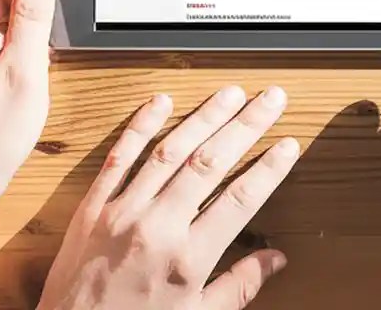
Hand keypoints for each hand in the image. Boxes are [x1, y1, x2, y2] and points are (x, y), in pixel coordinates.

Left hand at [38, 86, 299, 309]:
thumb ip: (238, 286)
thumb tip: (275, 259)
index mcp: (187, 259)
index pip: (240, 199)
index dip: (269, 168)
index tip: (288, 145)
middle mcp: (157, 228)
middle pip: (211, 163)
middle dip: (246, 126)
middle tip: (270, 99)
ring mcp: (122, 213)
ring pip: (170, 152)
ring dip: (204, 117)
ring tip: (230, 94)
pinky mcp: (92, 208)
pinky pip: (119, 158)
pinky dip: (140, 127)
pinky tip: (161, 103)